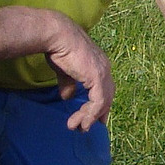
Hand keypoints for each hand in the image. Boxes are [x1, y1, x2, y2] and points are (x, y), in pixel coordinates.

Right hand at [42, 15, 114, 130]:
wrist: (57, 36)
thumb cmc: (58, 48)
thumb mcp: (64, 71)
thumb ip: (68, 84)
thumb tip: (67, 97)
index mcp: (99, 64)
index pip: (105, 88)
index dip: (101, 103)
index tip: (95, 117)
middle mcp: (105, 68)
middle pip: (108, 96)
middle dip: (100, 113)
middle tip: (90, 127)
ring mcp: (103, 73)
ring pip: (103, 103)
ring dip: (90, 117)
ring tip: (79, 128)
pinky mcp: (97, 78)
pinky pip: (98, 103)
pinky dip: (90, 114)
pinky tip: (81, 122)